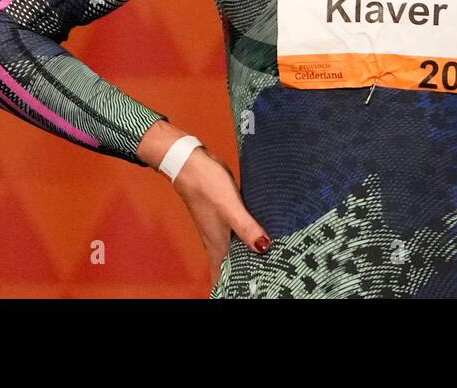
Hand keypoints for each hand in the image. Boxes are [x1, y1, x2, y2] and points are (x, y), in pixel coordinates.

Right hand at [171, 147, 272, 288]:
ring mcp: (221, 226)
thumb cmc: (206, 185)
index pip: (222, 275)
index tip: (244, 294)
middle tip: (262, 282)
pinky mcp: (225, 213)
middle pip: (230, 265)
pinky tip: (260, 235)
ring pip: (234, 249)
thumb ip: (247, 228)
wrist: (190, 162)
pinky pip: (238, 233)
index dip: (231, 286)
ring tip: (266, 265)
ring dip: (246, 257)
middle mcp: (218, 238)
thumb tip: (264, 248)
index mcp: (218, 243)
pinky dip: (247, 238)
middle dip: (243, 275)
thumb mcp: (230, 208)